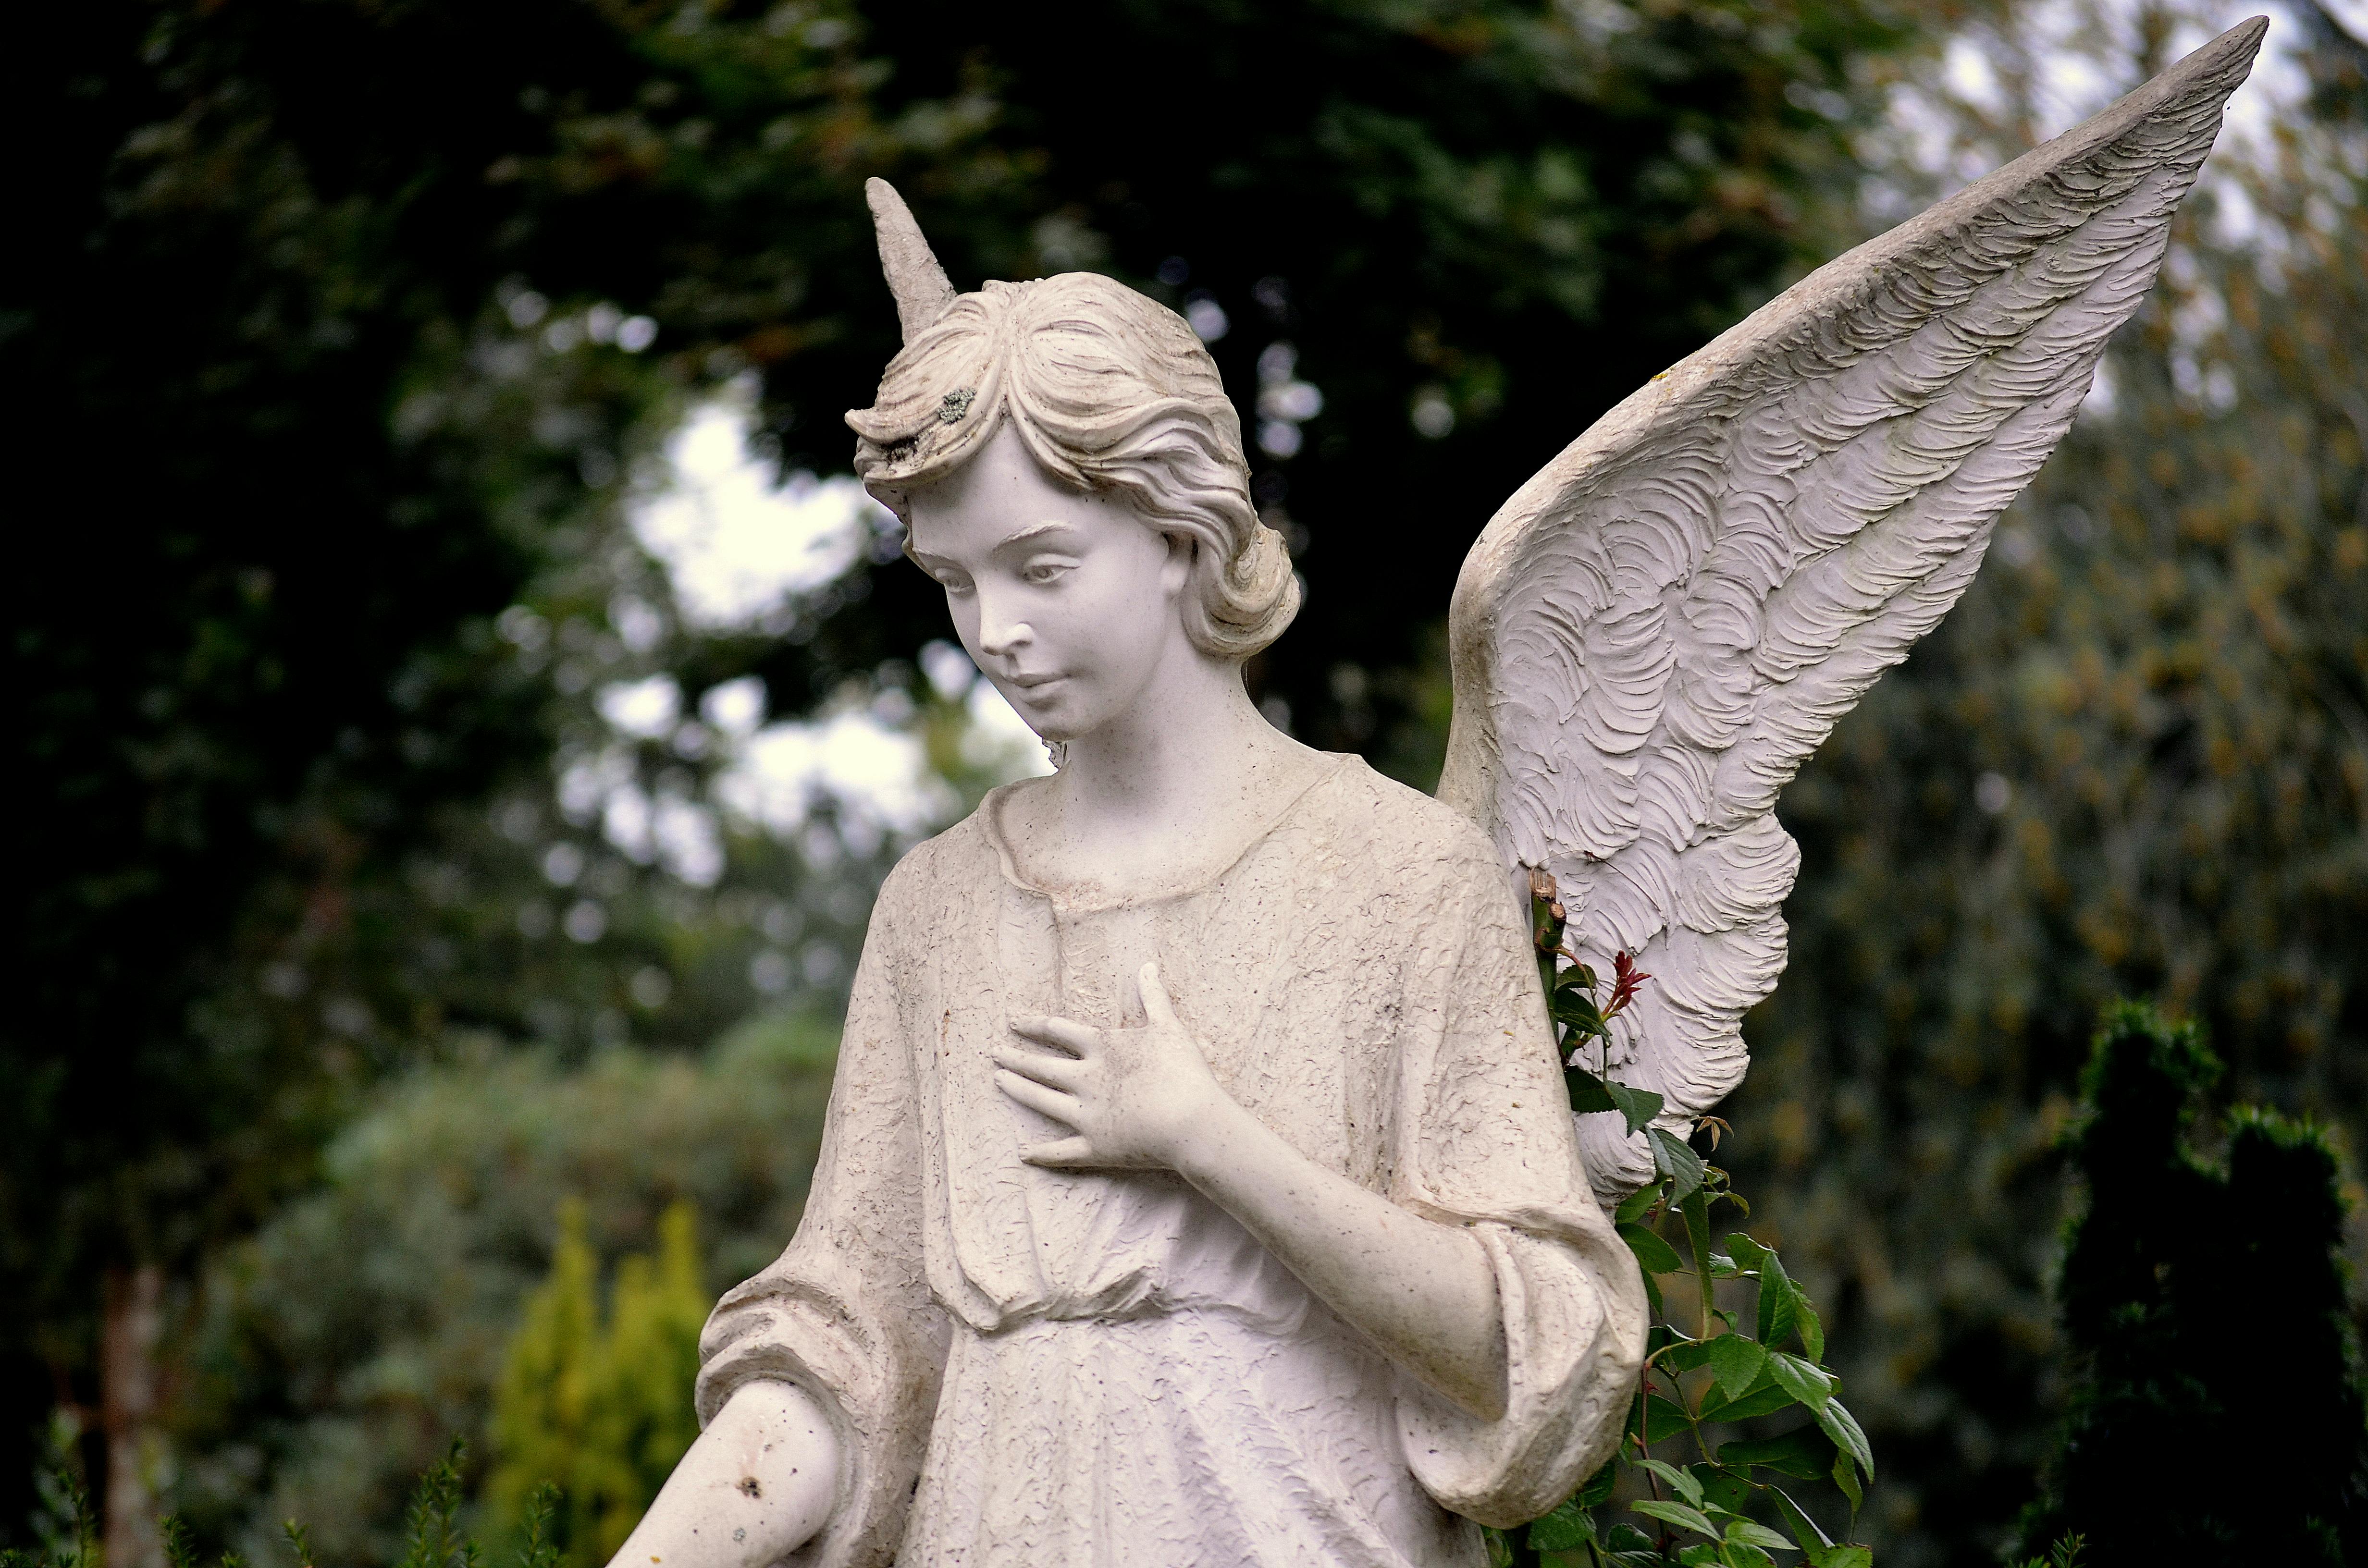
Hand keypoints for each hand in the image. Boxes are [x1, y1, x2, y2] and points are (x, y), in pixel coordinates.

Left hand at [995, 960, 1229, 1170]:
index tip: (1013, 1021)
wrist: (1192, 1122)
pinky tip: (1023, 1153)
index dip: (1035, 1025)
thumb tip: (1148, 965)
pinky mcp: (1095, 1147)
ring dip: (1018, 1090)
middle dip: (1016, 1057)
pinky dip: (1041, 1153)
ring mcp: (1086, 1115)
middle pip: (1042, 1066)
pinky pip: (1061, 1152)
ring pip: (1042, 1101)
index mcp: (1102, 1048)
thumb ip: (1153, 997)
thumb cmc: (1183, 1071)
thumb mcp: (1169, 1026)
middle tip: (993, 1052)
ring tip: (998, 1080)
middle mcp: (1086, 1079)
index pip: (1059, 1030)